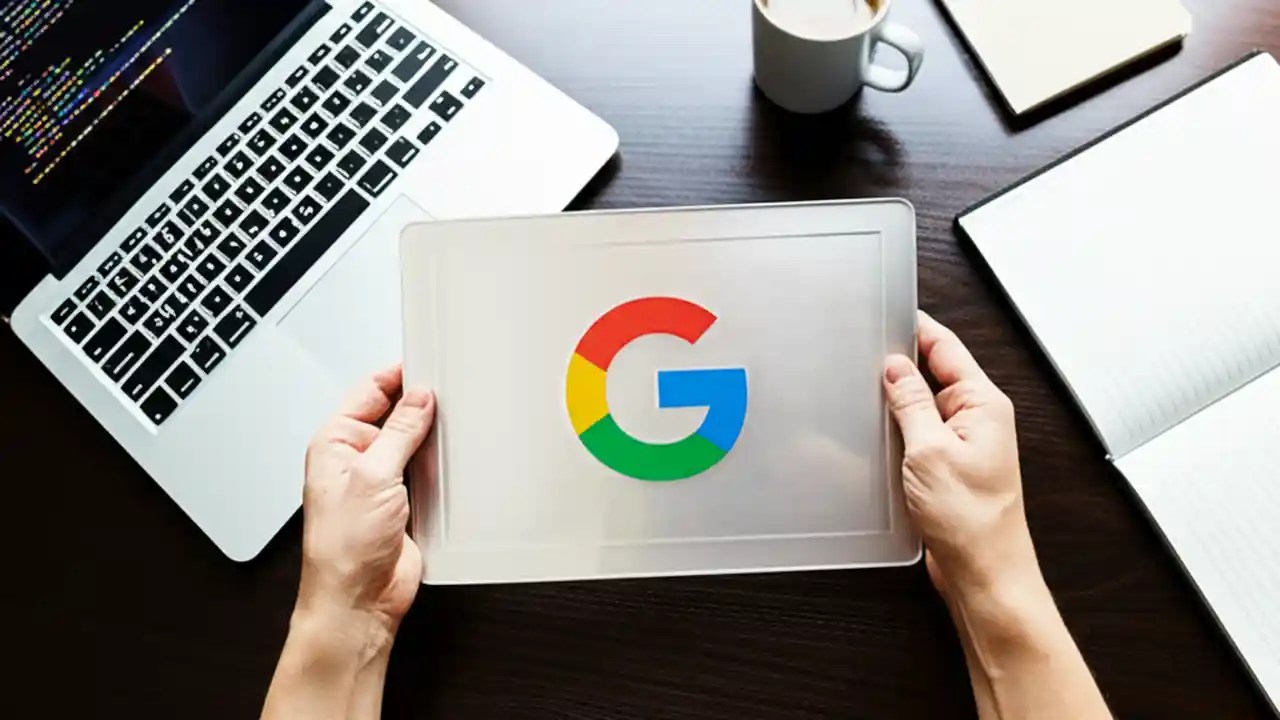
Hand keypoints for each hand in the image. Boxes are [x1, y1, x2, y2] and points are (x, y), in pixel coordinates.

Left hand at [297, 365, 434, 645]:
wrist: (358, 602)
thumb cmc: (342, 550)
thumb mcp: (373, 476)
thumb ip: (400, 432)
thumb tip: (419, 398)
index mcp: (334, 443)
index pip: (369, 391)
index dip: (398, 375)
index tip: (427, 364)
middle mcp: (356, 459)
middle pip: (395, 414)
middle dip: (421, 407)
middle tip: (448, 398)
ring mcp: (381, 481)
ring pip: (414, 444)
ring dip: (431, 440)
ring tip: (452, 431)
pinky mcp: (404, 503)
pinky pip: (427, 472)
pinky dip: (440, 467)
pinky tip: (452, 464)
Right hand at [882, 312, 1038, 598]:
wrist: (984, 572)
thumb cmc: (971, 519)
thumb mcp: (930, 451)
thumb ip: (912, 403)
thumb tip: (896, 367)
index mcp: (983, 404)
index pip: (946, 348)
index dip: (916, 328)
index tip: (886, 314)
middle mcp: (978, 418)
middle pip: (934, 374)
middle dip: (899, 366)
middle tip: (860, 356)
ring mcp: (963, 443)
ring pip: (922, 406)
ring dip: (896, 403)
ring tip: (861, 396)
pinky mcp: (948, 466)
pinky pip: (919, 435)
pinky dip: (898, 431)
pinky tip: (873, 435)